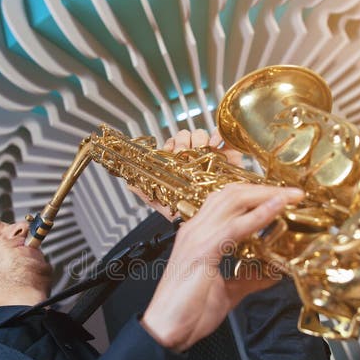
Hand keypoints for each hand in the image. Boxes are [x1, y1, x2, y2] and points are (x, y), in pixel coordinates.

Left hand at [129, 128, 243, 221]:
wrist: (213, 224)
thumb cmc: (190, 215)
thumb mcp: (165, 204)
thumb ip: (147, 193)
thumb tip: (129, 184)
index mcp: (181, 164)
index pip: (173, 144)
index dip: (170, 145)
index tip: (168, 151)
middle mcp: (196, 158)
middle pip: (187, 136)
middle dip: (182, 142)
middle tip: (182, 154)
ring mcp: (212, 156)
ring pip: (201, 135)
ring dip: (197, 140)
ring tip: (196, 153)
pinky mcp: (229, 157)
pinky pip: (225, 138)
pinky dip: (217, 135)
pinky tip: (213, 144)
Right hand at [140, 182, 303, 351]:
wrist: (165, 331)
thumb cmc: (188, 312)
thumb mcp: (227, 292)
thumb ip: (248, 279)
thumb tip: (272, 273)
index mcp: (199, 235)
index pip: (227, 201)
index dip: (255, 194)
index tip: (282, 196)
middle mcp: (196, 230)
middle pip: (232, 193)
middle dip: (265, 188)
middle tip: (293, 192)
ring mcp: (198, 238)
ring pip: (234, 201)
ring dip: (266, 195)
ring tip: (291, 196)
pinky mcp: (203, 251)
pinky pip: (235, 227)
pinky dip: (258, 215)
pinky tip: (276, 209)